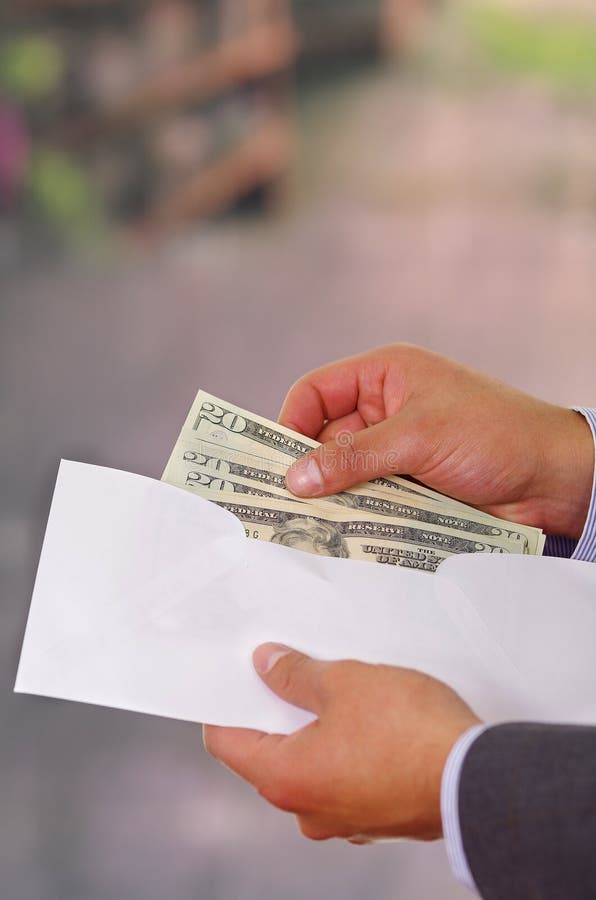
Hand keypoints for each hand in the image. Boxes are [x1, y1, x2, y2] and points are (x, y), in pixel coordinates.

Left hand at [203, 644, 478, 842]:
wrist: (478, 779)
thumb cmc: (410, 735)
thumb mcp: (345, 682)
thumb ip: (296, 674)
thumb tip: (268, 665)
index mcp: (286, 780)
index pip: (227, 741)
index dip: (227, 702)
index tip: (237, 676)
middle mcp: (308, 810)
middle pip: (270, 753)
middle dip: (279, 710)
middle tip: (293, 668)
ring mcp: (344, 818)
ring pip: (312, 765)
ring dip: (318, 728)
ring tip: (341, 688)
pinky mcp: (378, 815)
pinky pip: (346, 776)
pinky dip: (348, 748)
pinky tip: (371, 719)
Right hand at [279, 345, 593, 538]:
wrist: (554, 478)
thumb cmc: (495, 434)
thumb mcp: (417, 437)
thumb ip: (354, 456)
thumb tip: (297, 477)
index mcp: (384, 376)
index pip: (316, 392)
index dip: (290, 422)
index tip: (274, 463)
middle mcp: (385, 409)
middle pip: (325, 438)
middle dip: (309, 469)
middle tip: (283, 505)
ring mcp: (398, 450)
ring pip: (345, 473)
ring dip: (333, 498)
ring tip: (309, 526)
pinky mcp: (410, 485)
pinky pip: (369, 498)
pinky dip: (356, 515)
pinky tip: (342, 535)